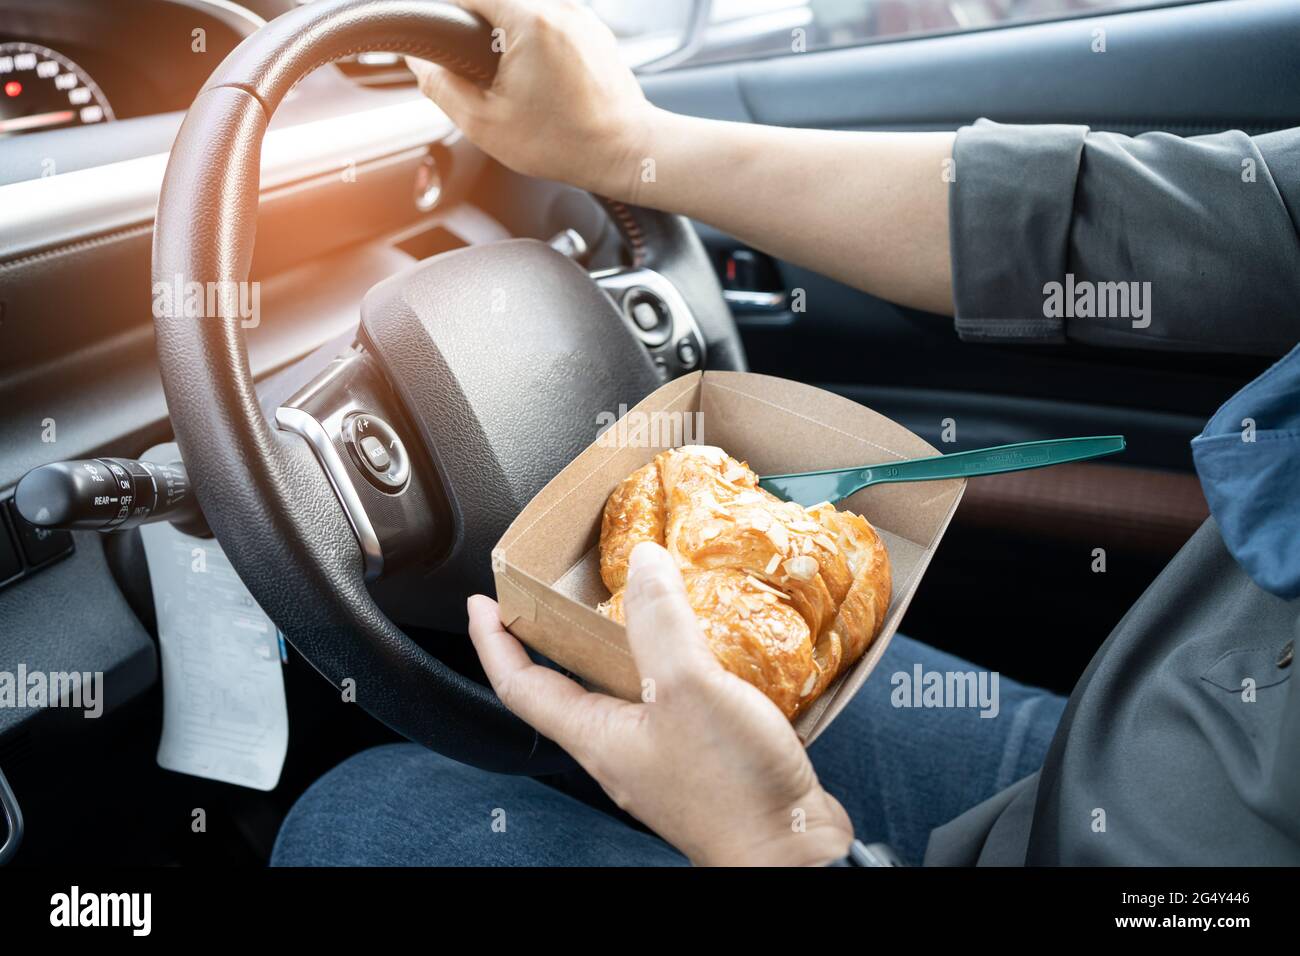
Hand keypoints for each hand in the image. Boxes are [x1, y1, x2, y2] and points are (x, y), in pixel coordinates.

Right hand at [408, 0, 657, 199]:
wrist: (627, 152)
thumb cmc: (565, 142)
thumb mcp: (486, 124)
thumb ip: (441, 87)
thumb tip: (417, 62)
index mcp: (529, 19)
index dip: (446, 12)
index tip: (437, 36)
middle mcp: (560, 6)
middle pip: (498, 1)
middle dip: (478, 27)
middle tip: (473, 68)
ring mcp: (582, 15)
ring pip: (526, 10)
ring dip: (508, 34)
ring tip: (509, 78)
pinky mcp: (595, 30)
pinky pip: (552, 22)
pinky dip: (535, 41)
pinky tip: (538, 80)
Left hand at [467, 541, 852, 865]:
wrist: (789, 853)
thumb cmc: (730, 787)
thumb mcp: (687, 688)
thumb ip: (660, 621)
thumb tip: (643, 561)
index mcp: (597, 735)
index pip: (520, 686)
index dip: (494, 642)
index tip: (482, 603)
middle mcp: (620, 747)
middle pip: (570, 686)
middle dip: (560, 635)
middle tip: (565, 589)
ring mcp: (660, 755)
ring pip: (626, 690)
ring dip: (625, 644)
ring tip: (641, 602)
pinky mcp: (701, 756)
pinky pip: (674, 700)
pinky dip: (677, 664)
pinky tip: (707, 644)